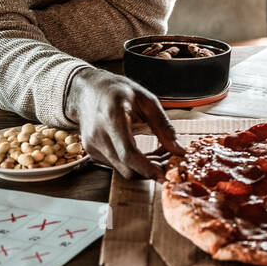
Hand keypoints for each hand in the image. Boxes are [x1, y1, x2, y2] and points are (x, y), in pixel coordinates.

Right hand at [64, 67, 181, 180]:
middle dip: (152, 171)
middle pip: (127, 168)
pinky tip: (147, 153)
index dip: (148, 169)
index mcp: (112, 118)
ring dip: (145, 168)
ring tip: (162, 154)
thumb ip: (163, 126)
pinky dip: (135, 164)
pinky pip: (118, 165)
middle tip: (170, 162)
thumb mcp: (146, 100)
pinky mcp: (93, 153)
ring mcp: (93, 147)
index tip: (166, 174)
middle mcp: (98, 136)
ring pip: (123, 169)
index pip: (129, 154)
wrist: (87, 90)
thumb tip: (179, 149)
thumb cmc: (117, 90)